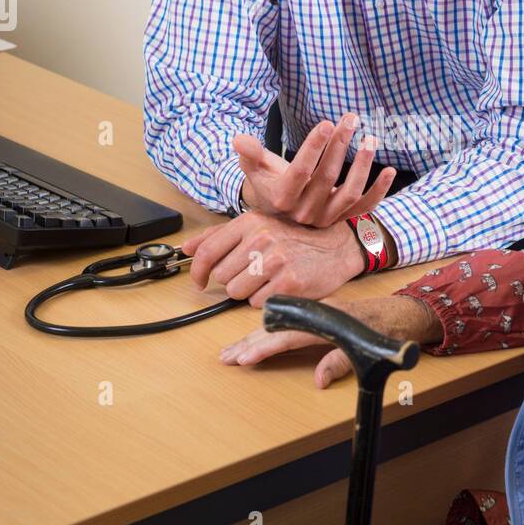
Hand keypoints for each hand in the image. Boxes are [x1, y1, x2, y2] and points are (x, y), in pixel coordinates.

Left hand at [182, 210, 364, 306]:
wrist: (336, 247)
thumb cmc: (294, 238)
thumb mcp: (259, 225)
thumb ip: (220, 235)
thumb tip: (187, 247)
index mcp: (250, 221)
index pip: (208, 251)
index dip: (196, 270)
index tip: (198, 281)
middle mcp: (262, 238)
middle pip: (222, 276)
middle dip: (233, 280)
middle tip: (252, 273)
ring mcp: (276, 261)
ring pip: (237, 292)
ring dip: (248, 292)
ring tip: (266, 279)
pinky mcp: (288, 283)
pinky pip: (258, 303)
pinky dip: (265, 300)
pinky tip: (279, 286)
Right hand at [219, 294, 442, 384]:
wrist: (402, 312)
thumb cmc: (388, 330)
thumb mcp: (370, 351)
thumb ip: (342, 363)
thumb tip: (318, 380)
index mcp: (328, 320)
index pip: (288, 335)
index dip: (265, 347)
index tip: (244, 357)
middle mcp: (318, 312)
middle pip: (276, 329)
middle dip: (249, 343)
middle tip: (226, 357)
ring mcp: (316, 312)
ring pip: (278, 325)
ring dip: (253, 338)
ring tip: (232, 351)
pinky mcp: (316, 314)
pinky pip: (286, 323)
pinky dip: (266, 332)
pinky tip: (254, 339)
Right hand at [234, 114, 396, 225]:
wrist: (277, 210)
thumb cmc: (267, 180)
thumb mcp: (254, 166)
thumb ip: (249, 152)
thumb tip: (239, 139)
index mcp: (282, 198)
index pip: (300, 171)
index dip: (313, 148)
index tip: (325, 123)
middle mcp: (304, 212)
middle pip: (326, 177)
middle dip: (339, 145)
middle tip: (350, 118)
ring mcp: (325, 218)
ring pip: (348, 193)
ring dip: (363, 166)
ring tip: (370, 138)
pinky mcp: (341, 219)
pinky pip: (364, 208)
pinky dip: (379, 191)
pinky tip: (390, 170)